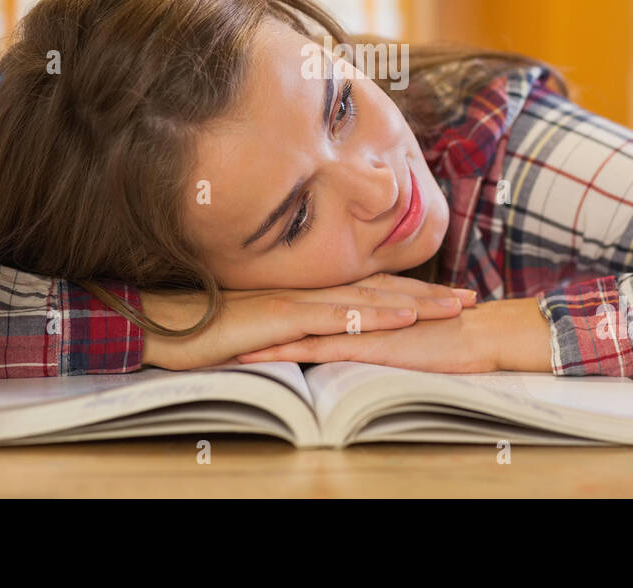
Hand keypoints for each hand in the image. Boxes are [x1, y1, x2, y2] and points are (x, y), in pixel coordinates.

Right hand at [141, 273, 477, 369]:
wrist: (161, 324)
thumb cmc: (204, 330)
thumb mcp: (258, 334)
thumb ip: (289, 331)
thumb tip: (317, 341)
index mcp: (304, 295)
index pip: (367, 290)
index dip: (408, 292)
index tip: (446, 296)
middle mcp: (308, 293)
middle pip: (380, 291)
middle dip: (428, 295)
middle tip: (471, 298)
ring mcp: (298, 302)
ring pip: (369, 300)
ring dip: (415, 303)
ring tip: (454, 307)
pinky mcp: (284, 318)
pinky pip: (337, 317)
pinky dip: (373, 316)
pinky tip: (402, 319)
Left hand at [234, 297, 552, 372]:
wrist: (487, 333)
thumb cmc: (458, 337)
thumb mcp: (412, 334)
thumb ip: (387, 332)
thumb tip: (369, 341)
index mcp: (364, 307)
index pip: (312, 306)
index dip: (277, 308)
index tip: (242, 314)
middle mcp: (354, 309)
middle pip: (295, 310)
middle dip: (255, 315)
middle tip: (215, 320)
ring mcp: (358, 324)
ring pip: (296, 325)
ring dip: (259, 332)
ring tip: (219, 336)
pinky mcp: (366, 342)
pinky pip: (317, 346)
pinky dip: (285, 350)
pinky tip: (257, 354)